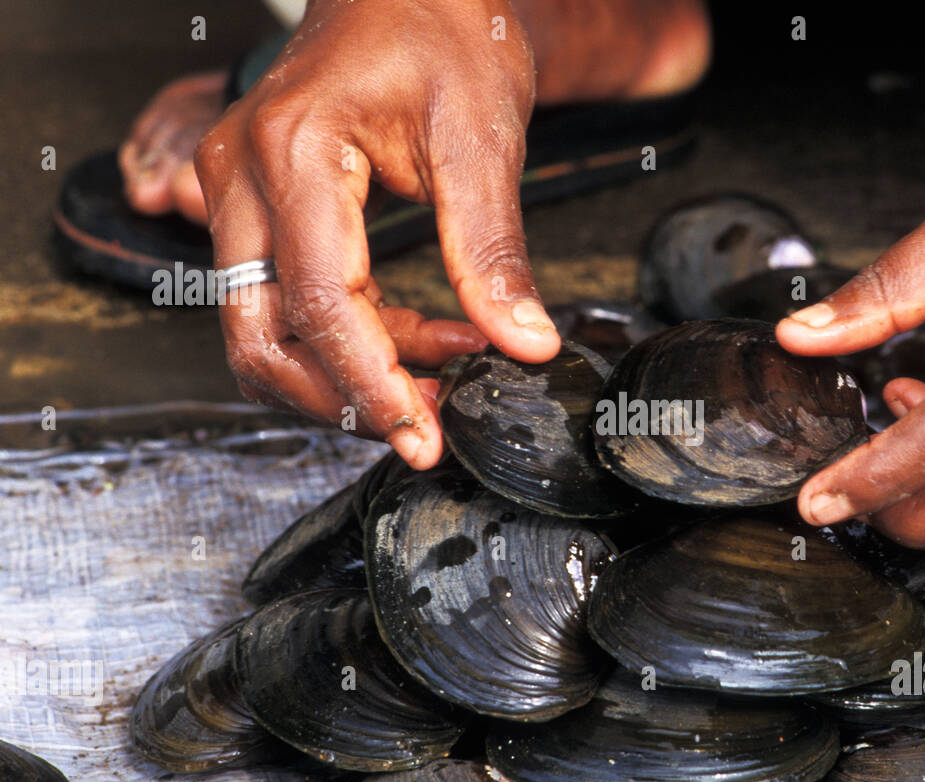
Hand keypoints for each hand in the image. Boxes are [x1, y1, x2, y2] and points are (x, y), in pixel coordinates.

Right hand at [194, 0, 558, 468]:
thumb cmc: (442, 28)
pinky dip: (352, 336)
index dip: (373, 382)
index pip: (321, 302)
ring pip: (265, 329)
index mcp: (294, 153)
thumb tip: (523, 341)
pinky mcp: (258, 206)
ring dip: (346, 375)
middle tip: (425, 429)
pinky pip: (287, 300)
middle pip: (262, 335)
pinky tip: (428, 337)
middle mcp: (243, 175)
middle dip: (343, 398)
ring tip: (441, 380)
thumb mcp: (481, 137)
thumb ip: (492, 248)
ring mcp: (239, 191)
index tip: (425, 435)